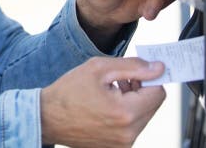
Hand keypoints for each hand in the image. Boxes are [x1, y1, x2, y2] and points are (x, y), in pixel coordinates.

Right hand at [40, 56, 165, 146]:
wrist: (47, 118)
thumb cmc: (68, 92)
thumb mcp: (99, 69)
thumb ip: (133, 66)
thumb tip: (158, 68)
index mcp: (125, 113)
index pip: (158, 92)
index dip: (149, 77)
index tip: (137, 71)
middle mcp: (128, 133)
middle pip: (153, 105)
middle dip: (141, 89)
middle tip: (120, 80)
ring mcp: (123, 144)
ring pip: (144, 115)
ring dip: (133, 101)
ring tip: (111, 92)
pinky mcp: (117, 147)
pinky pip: (132, 126)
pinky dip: (125, 113)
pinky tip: (107, 105)